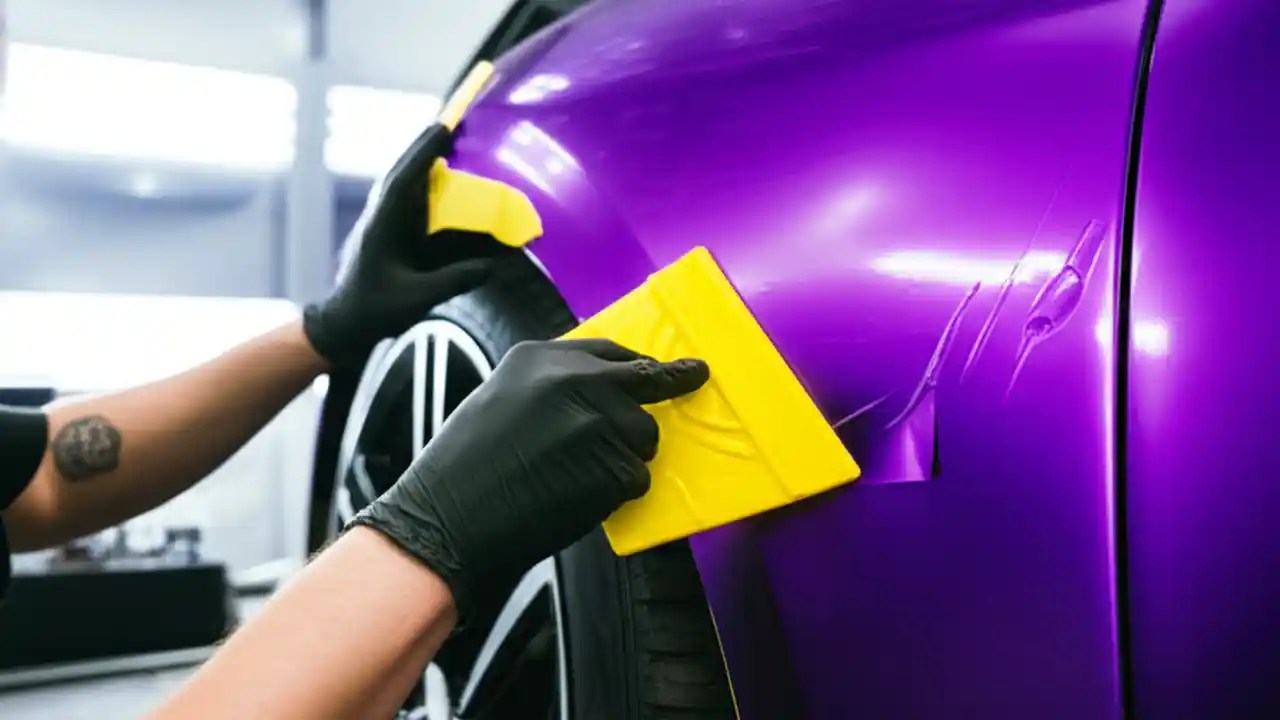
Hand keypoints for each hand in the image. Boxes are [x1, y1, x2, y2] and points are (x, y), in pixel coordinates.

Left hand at [303, 123, 503, 366]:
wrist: (345, 324)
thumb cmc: (375, 310)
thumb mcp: (417, 298)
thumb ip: (454, 280)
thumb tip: (491, 266)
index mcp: (384, 226)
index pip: (405, 179)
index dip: (424, 152)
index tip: (444, 126)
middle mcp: (382, 217)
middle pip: (402, 171)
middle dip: (424, 146)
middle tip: (449, 123)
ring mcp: (382, 223)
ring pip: (401, 182)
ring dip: (421, 162)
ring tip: (444, 141)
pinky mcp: (387, 233)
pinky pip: (406, 200)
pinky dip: (420, 183)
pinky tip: (435, 178)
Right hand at [348, 339, 710, 616]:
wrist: (448, 520)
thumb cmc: (463, 469)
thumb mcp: (500, 400)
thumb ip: (550, 388)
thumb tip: (600, 393)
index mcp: (540, 358)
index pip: (610, 351)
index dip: (638, 361)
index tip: (662, 363)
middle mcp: (577, 381)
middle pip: (643, 382)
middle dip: (672, 383)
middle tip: (696, 378)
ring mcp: (600, 422)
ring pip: (644, 437)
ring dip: (625, 458)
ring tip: (577, 477)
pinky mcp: (613, 466)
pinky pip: (636, 479)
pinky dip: (617, 493)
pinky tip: (579, 499)